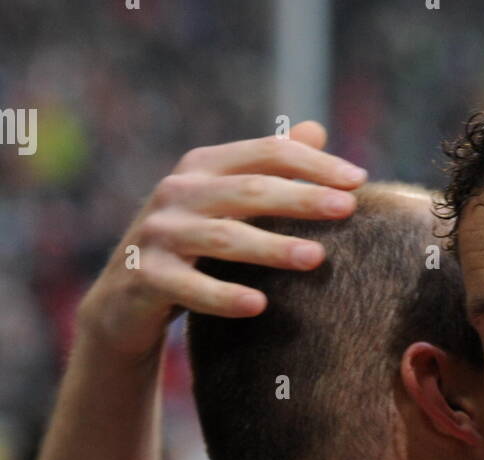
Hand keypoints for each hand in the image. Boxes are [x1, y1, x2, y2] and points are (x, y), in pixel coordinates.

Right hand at [79, 121, 365, 357]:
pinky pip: (190, 287)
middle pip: (250, 190)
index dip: (313, 164)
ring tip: (316, 257)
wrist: (124, 302)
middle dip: (301, 198)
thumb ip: (267, 170)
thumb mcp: (225, 204)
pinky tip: (259, 305)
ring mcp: (159, 233)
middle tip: (348, 209)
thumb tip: (318, 129)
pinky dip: (223, 295)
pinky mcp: (145, 276)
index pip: (266, 153)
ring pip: (223, 237)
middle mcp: (178, 192)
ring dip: (272, 247)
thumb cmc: (190, 249)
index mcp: (203, 168)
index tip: (358, 180)